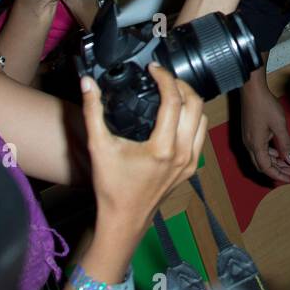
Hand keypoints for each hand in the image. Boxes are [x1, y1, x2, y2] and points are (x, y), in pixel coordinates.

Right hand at [81, 64, 208, 232]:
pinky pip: (200, 135)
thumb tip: (87, 83)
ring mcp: (190, 162)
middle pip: (195, 105)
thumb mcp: (99, 147)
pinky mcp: (191, 168)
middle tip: (164, 78)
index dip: (165, 78)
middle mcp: (182, 154)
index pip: (174, 100)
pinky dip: (192, 119)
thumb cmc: (111, 187)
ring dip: (190, 101)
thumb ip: (92, 111)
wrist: (124, 220)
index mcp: (163, 148)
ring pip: (202, 119)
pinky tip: (176, 115)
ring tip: (171, 92)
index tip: (153, 69)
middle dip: (181, 85)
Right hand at [240, 69, 289, 182]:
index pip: (266, 167)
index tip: (289, 178)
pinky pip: (258, 149)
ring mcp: (247, 139)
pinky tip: (277, 152)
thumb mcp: (279, 125)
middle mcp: (249, 144)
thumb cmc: (265, 106)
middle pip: (261, 165)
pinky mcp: (249, 133)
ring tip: (287, 163)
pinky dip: (268, 154)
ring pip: (259, 157)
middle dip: (276, 171)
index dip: (278, 175)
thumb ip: (286, 144)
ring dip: (273, 162)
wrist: (252, 90)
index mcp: (256, 145)